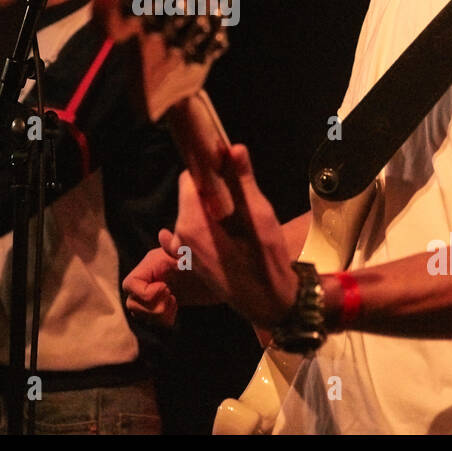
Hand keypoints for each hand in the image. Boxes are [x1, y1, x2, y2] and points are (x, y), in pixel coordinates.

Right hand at [123, 230, 224, 326]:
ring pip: (138, 312)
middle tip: (172, 300)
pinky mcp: (164, 301)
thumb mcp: (195, 254)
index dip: (144, 293)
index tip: (167, 290)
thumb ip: (178, 247)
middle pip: (132, 302)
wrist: (228, 273)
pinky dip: (161, 320)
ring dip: (156, 316)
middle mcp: (150, 277)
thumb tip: (162, 234)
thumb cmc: (212, 260)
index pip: (130, 284)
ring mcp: (156, 289)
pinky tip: (175, 311)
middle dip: (151, 309)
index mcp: (152, 264)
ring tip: (174, 306)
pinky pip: (151, 318)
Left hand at [168, 144, 298, 328]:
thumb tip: (234, 147)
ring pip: (193, 213)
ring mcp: (183, 252)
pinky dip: (205, 226)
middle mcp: (181, 236)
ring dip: (212, 210)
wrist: (270, 303)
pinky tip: (225, 232)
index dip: (208, 171)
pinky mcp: (190, 261)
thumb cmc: (266, 259)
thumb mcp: (259, 216)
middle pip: (191, 196)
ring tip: (238, 220)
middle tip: (240, 199)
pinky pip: (190, 233)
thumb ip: (243, 181)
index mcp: (192, 223)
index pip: (189, 179)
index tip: (227, 169)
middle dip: (212, 192)